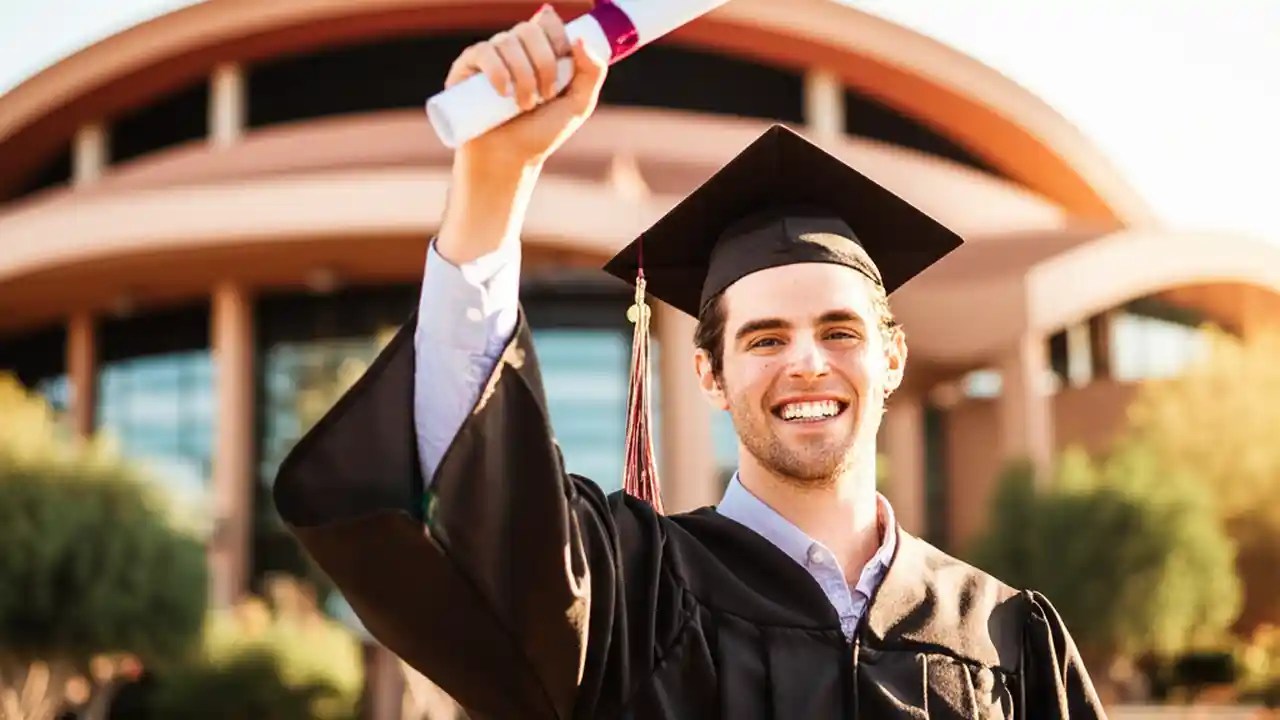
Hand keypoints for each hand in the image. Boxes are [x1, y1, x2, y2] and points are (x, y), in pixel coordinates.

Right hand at [445, 5, 607, 169]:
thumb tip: (579, 38)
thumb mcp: (578, 105)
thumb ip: (592, 72)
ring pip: (508, 42)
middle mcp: (513, 48)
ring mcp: (489, 57)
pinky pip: (483, 52)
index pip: (548, 23)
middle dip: (544, 64)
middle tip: (545, 96)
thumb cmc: (541, 133)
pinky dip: (497, 69)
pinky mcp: (466, 69)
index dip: (558, 40)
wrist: (508, 160)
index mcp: (539, 50)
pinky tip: (503, 92)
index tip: (563, 70)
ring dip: (523, 75)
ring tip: (524, 105)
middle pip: (530, 30)